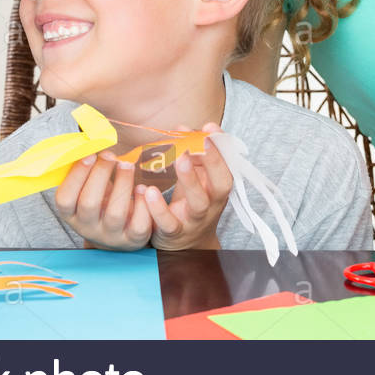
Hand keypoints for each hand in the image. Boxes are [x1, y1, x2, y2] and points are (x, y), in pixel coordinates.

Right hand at [53, 152, 151, 249]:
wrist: (119, 233)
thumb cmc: (102, 202)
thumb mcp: (88, 189)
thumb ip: (86, 170)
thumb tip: (90, 141)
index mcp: (71, 214)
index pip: (64, 198)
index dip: (76, 175)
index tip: (90, 154)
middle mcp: (88, 227)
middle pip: (89, 203)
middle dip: (100, 174)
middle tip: (111, 156)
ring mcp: (111, 235)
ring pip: (115, 213)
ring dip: (122, 183)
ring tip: (127, 165)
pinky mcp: (133, 240)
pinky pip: (139, 225)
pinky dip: (143, 204)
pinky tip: (143, 188)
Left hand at [141, 124, 232, 249]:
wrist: (186, 247)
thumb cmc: (191, 204)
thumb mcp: (197, 180)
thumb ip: (191, 155)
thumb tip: (182, 128)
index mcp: (218, 188)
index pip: (227, 166)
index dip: (221, 148)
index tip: (210, 127)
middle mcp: (212, 204)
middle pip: (220, 184)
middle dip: (213, 161)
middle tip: (200, 141)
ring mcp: (195, 220)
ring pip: (198, 202)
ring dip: (191, 180)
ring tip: (179, 159)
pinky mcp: (175, 233)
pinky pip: (169, 223)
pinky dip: (159, 208)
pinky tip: (148, 192)